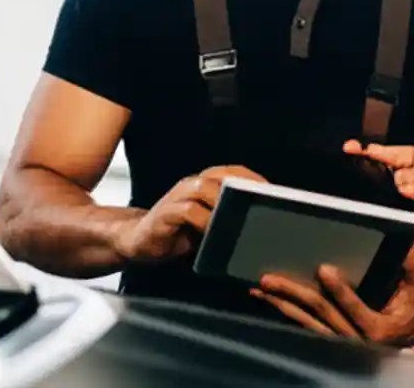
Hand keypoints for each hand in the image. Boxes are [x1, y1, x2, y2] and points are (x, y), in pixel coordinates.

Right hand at [113, 165, 265, 263]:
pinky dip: (204, 220)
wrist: (139, 242)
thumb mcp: (208, 225)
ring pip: (206, 188)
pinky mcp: (166, 212)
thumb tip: (260, 225)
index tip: (275, 193)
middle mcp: (193, 184)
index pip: (235, 172)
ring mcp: (179, 196)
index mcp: (206, 183)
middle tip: (264, 204)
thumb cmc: (179, 234)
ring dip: (225, 202)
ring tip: (240, 217)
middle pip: (224, 176)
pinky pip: (189, 211)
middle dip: (245, 188)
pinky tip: (213, 233)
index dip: (254, 179)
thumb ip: (227, 218)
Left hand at [251, 243, 413, 344]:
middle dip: (293, 295)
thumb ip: (411, 264)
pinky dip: (283, 312)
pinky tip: (267, 299)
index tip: (323, 269)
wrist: (408, 330)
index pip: (355, 307)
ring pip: (305, 323)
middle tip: (270, 279)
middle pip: (321, 314)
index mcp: (378, 328)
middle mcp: (355, 339)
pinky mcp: (328, 339)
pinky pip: (303, 326)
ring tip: (260, 288)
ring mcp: (338, 342)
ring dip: (280, 305)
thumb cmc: (411, 303)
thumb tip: (406, 241)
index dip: (340, 289)